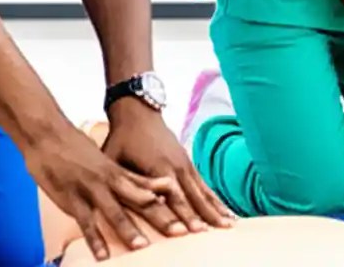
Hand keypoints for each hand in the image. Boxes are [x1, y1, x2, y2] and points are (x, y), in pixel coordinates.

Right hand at [25, 123, 175, 260]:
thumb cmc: (74, 147)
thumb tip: (140, 189)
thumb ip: (120, 175)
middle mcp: (110, 179)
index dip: (170, 201)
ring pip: (115, 211)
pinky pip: (86, 222)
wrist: (47, 133)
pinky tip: (103, 256)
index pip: (150, 188)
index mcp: (118, 171)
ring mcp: (91, 188)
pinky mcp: (72, 198)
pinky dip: (94, 240)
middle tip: (180, 233)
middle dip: (161, 218)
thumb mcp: (103, 160)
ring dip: (129, 230)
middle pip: (140, 201)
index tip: (188, 212)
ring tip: (143, 247)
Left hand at [103, 99, 235, 236]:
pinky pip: (204, 185)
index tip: (194, 231)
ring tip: (230, 225)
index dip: (183, 214)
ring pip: (203, 191)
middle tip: (219, 231)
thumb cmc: (121, 139)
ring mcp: (185, 163)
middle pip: (193, 196)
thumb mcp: (114, 160)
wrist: (137, 112)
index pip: (173, 196)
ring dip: (216, 209)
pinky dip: (215, 199)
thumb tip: (118, 208)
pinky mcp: (188, 163)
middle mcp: (176, 166)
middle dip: (206, 215)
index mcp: (158, 166)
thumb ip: (121, 182)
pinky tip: (224, 213)